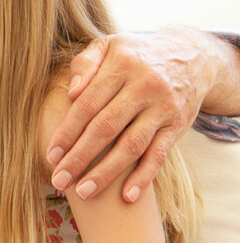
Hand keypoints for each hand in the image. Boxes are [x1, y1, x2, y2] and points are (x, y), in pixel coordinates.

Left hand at [45, 28, 214, 201]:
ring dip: (106, 172)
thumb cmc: (136, 54)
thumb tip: (71, 92)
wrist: (193, 55)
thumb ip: (85, 64)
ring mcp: (163, 107)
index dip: (67, 131)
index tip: (51, 154)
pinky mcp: (179, 125)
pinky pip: (159, 154)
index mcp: (121, 65)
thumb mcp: (109, 45)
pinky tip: (127, 197)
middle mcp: (144, 86)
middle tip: (59, 180)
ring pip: (131, 145)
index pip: (87, 104)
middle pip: (106, 128)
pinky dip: (144, 176)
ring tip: (83, 192)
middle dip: (80, 157)